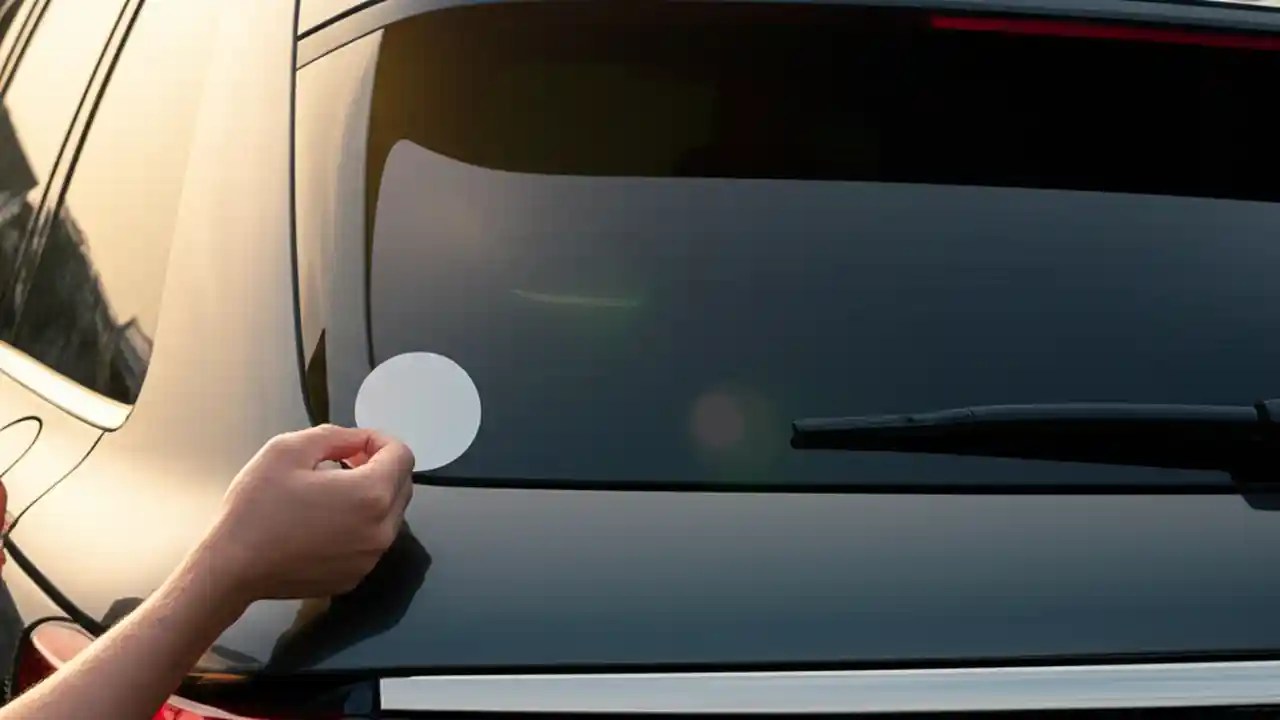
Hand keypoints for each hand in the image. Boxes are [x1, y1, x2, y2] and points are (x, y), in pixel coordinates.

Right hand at [193, 425, 414, 606]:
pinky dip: (360, 526)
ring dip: (372, 496)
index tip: (352, 444)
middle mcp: (382, 530)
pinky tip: (324, 523)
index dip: (379, 441)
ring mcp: (370, 559)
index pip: (402, 456)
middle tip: (344, 462)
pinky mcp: (355, 577)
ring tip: (332, 491)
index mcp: (371, 494)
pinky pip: (371, 541)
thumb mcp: (288, 450)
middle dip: (380, 467)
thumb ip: (335, 436)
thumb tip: (359, 440)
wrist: (232, 568)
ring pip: (390, 515)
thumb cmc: (258, 505)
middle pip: (402, 485)